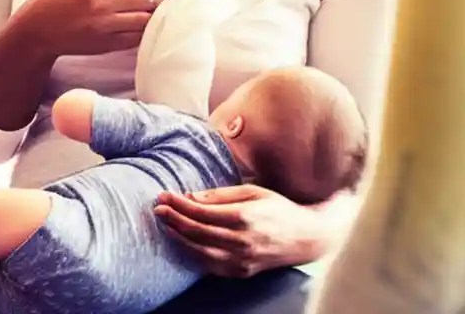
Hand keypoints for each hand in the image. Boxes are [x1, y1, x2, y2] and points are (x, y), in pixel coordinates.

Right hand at [12, 0, 170, 57]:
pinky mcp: (106, 43)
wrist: (38, 29)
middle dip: (162, 0)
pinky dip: (145, 32)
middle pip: (146, 0)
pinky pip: (135, 38)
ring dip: (157, 17)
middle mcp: (102, 3)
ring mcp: (105, 25)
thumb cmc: (59, 0)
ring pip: (144, 20)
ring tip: (165, 15)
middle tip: (173, 0)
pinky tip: (150, 29)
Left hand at [154, 184, 324, 277]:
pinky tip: (184, 243)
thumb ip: (220, 195)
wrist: (306, 238)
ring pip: (200, 252)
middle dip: (173, 219)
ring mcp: (241, 260)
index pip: (201, 212)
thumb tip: (190, 196)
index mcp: (244, 217)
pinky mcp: (242, 272)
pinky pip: (210, 266)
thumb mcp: (252, 192)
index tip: (164, 196)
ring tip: (166, 225)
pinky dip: (194, 254)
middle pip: (196, 232)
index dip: (179, 204)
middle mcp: (241, 241)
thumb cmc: (279, 209)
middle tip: (158, 209)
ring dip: (179, 238)